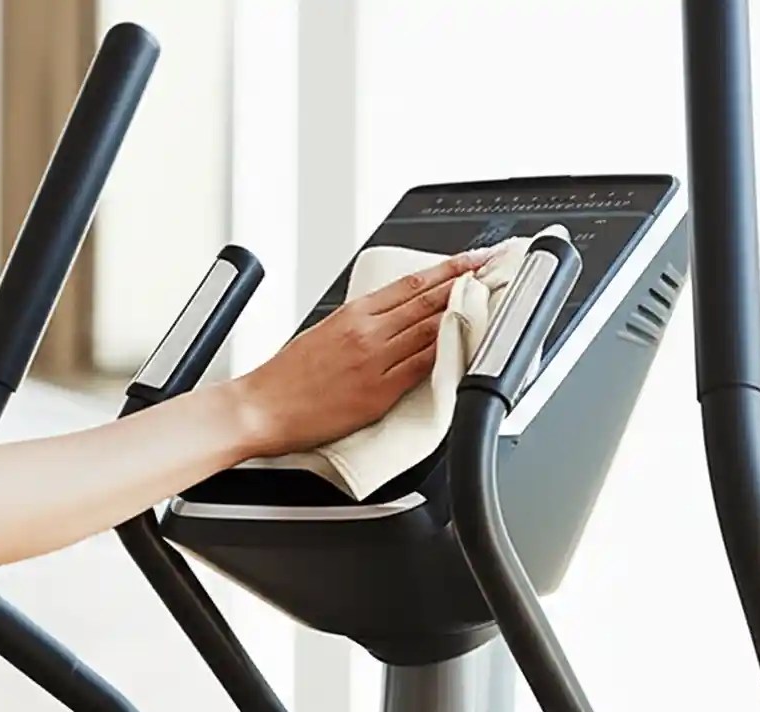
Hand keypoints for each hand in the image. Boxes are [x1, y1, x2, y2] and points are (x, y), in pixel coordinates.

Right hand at [227, 248, 494, 457]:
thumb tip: (392, 319)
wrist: (262, 407)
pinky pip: (422, 368)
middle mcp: (367, 332)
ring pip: (432, 330)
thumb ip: (359, 324)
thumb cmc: (286, 376)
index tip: (475, 258)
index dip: (450, 268)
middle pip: (430, 300)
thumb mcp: (322, 332)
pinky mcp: (379, 393)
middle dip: (469, 282)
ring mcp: (375, 361)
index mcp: (353, 313)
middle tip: (497, 268)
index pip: (413, 283)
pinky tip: (468, 344)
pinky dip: (448, 353)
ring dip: (467, 314)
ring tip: (494, 302)